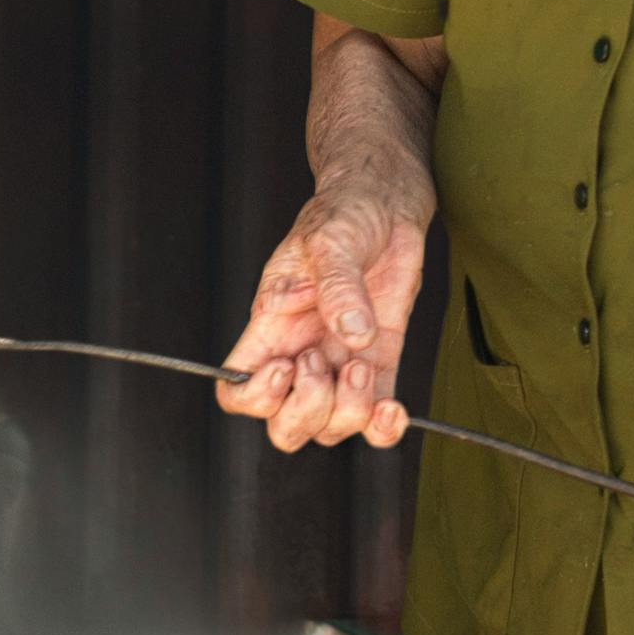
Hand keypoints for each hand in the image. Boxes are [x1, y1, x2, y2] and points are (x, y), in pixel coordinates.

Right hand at [217, 192, 426, 450]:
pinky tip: (395, 408)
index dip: (256, 396)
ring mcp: (340, 364)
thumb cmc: (344, 215)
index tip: (287, 365)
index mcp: (271, 328)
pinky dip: (385, 429)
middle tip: (322, 362)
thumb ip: (338, 287)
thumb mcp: (331, 242)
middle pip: (283, 425)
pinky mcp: (380, 366)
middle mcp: (300, 354)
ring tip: (362, 363)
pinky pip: (375, 421)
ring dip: (347, 412)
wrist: (387, 205)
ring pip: (328, 429)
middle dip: (305, 411)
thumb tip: (353, 335)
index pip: (237, 389)